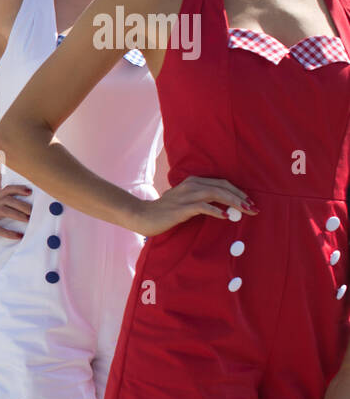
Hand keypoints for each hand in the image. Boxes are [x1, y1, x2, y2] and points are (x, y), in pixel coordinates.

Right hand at [0, 184, 33, 246]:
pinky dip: (8, 233)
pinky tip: (18, 236)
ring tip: (29, 221)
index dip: (18, 189)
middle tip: (34, 211)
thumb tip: (19, 215)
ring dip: (18, 214)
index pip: (6, 190)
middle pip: (7, 199)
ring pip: (2, 210)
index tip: (30, 192)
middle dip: (22, 204)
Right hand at [130, 175, 254, 236]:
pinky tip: (225, 216)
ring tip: (246, 211)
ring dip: (234, 202)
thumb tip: (224, 209)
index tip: (250, 202)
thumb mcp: (185, 202)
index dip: (238, 192)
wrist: (143, 216)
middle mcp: (191, 185)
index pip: (222, 183)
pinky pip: (202, 207)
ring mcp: (186, 196)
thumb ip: (202, 201)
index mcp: (193, 181)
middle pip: (222, 187)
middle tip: (254, 208)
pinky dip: (216, 210)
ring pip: (216, 194)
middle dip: (241, 197)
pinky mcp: (181, 208)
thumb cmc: (165, 212)